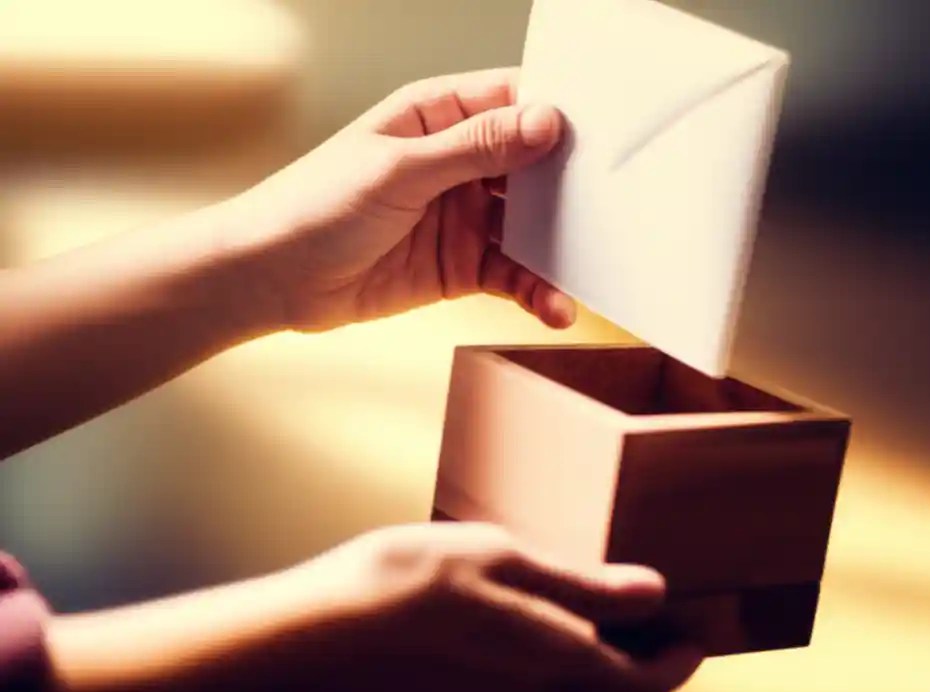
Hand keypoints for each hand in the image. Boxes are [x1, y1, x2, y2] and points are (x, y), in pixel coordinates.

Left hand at [218, 67, 574, 331]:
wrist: (271, 280)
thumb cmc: (314, 206)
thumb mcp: (400, 170)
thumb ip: (475, 148)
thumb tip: (545, 122)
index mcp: (438, 115)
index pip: (513, 102)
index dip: (558, 115)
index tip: (603, 136)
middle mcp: (458, 161)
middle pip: (534, 165)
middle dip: (572, 187)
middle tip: (614, 209)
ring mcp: (463, 214)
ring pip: (531, 225)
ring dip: (560, 248)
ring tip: (588, 272)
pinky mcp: (462, 264)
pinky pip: (514, 274)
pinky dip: (537, 290)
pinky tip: (555, 307)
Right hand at [294, 523, 704, 691]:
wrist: (307, 647)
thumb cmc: (407, 587)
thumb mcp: (503, 561)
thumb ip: (584, 586)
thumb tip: (655, 592)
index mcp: (560, 666)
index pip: (648, 685)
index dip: (680, 661)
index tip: (694, 635)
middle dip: (635, 671)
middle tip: (637, 627)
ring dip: (586, 684)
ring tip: (574, 637)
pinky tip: (508, 659)